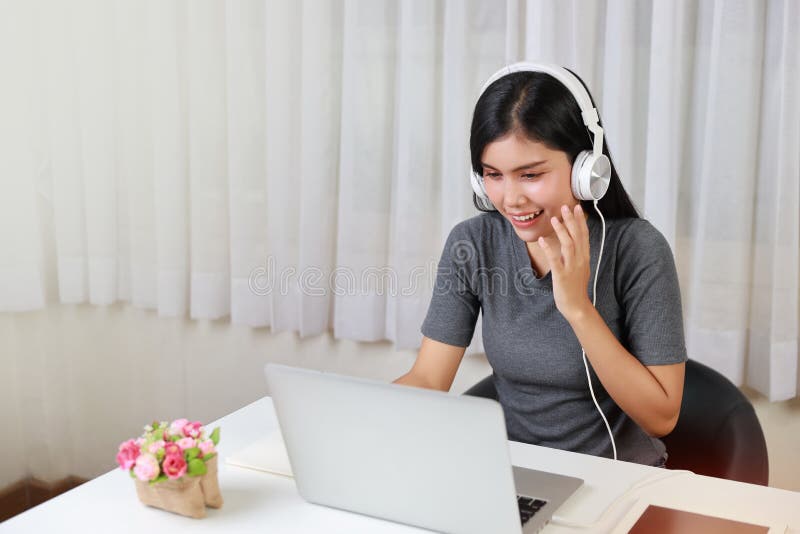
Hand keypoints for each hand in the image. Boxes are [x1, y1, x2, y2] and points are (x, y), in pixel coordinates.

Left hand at [538, 204, 592, 322]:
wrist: (577, 306)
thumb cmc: (576, 287)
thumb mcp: (580, 267)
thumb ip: (578, 253)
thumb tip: (573, 240)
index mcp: (584, 257)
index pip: (584, 235)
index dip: (581, 220)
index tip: (577, 207)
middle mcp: (580, 260)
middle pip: (577, 236)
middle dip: (572, 220)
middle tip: (566, 206)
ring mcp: (571, 267)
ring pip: (568, 245)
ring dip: (561, 231)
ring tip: (554, 219)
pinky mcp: (561, 275)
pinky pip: (555, 260)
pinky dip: (549, 249)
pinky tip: (543, 239)